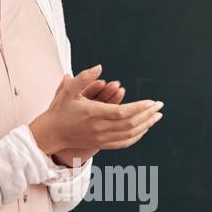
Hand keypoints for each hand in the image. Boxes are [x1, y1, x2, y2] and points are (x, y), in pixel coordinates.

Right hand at [30, 65, 162, 159]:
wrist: (51, 134)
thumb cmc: (60, 110)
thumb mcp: (68, 90)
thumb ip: (84, 78)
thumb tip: (100, 67)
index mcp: (94, 113)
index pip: (123, 112)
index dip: (140, 108)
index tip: (152, 101)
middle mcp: (100, 128)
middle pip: (130, 123)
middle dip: (148, 115)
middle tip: (160, 106)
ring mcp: (102, 139)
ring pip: (130, 134)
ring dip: (146, 125)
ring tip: (157, 116)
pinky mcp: (102, 145)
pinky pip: (124, 143)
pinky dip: (137, 136)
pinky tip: (144, 128)